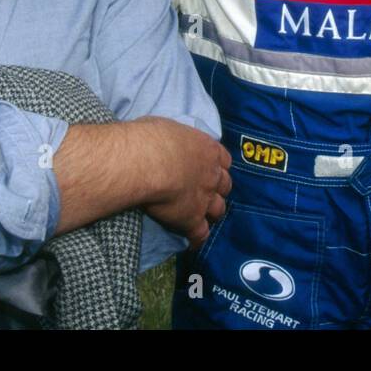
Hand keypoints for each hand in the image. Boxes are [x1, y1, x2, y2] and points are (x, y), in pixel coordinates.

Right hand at [133, 117, 231, 247]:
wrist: (145, 163)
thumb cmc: (151, 138)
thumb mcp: (167, 128)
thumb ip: (174, 139)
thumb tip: (165, 140)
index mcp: (208, 149)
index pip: (223, 160)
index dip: (216, 166)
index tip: (208, 169)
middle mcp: (212, 174)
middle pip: (225, 185)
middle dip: (217, 189)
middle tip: (204, 193)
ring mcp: (205, 198)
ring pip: (218, 210)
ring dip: (211, 213)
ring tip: (200, 216)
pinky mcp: (192, 219)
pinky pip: (200, 234)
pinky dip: (196, 238)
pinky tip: (191, 242)